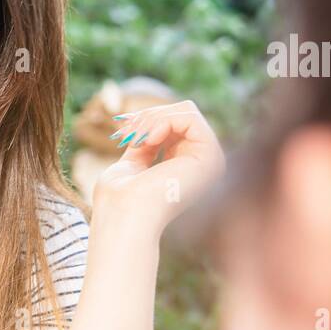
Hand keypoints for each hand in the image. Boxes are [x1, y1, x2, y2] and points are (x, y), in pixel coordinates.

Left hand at [93, 100, 225, 235]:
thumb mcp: (133, 164)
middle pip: (182, 114)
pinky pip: (191, 117)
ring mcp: (210, 161)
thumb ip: (146, 145)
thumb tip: (146, 123)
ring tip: (134, 139)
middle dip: (149, 117)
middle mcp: (204, 164)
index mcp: (187, 167)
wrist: (123, 217)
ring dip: (152, 119)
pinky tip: (149, 139)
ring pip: (187, 111)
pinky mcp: (210, 157)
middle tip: (125, 134)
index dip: (147, 121)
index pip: (175, 124)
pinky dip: (163, 121)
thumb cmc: (119, 201)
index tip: (122, 133)